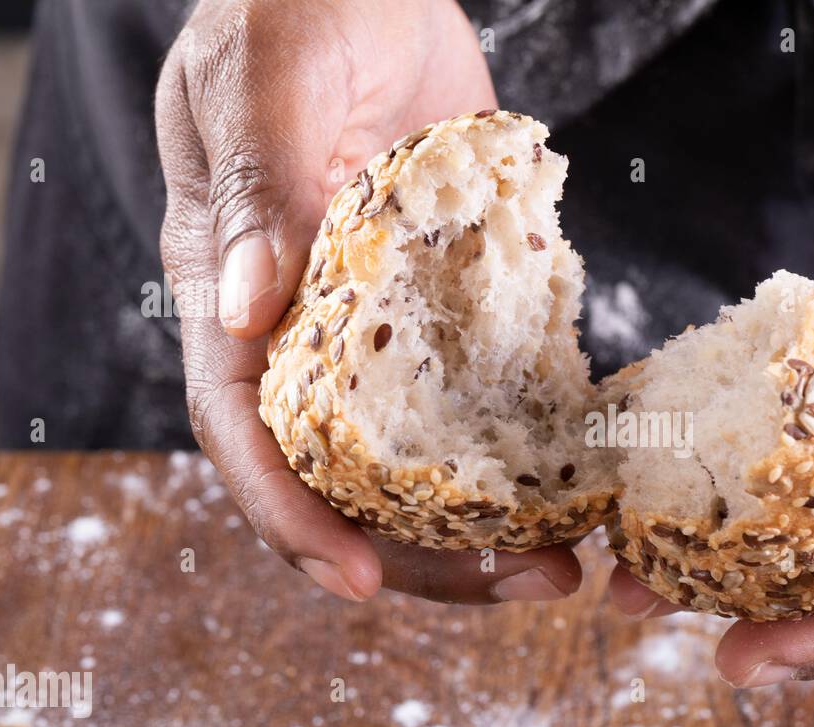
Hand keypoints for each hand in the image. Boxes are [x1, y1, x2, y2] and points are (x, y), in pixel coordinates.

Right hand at [156, 0, 579, 603]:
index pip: (243, 429)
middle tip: (531, 581)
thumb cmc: (298, 6)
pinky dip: (526, 448)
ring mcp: (377, 327)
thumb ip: (257, 191)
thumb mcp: (266, 81)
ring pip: (421, 457)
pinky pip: (479, 397)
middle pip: (347, 475)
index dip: (292, 515)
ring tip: (572, 557)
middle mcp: (299, 329)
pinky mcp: (445, 308)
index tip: (358, 580)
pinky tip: (585, 478)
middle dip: (429, 550)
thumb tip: (243, 313)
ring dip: (492, 520)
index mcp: (228, 289)